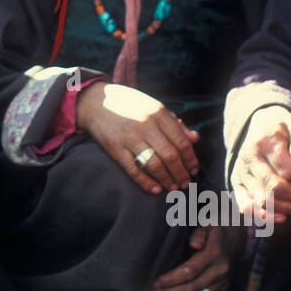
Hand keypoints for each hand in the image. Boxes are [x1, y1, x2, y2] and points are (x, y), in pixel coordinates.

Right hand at [76, 82, 199, 193]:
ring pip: (154, 164)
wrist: (96, 101)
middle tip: (186, 183)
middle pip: (170, 155)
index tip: (194, 169)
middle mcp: (145, 125)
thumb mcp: (153, 106)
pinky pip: (134, 170)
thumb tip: (195, 139)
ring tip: (173, 187)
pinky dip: (146, 182)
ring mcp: (129, 137)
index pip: (181, 141)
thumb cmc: (129, 104)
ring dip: (167, 179)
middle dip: (181, 173)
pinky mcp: (115, 148)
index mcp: (158, 113)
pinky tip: (155, 189)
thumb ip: (175, 123)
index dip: (191, 159)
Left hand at [146, 226, 231, 290]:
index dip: (172, 279)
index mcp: (215, 253)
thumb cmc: (211, 231)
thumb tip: (193, 243)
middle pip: (192, 288)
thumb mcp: (206, 224)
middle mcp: (220, 271)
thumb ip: (198, 233)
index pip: (190, 271)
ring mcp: (223, 283)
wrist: (232, 241)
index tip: (155, 282)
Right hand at [231, 105, 290, 224]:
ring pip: (264, 201)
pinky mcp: (237, 183)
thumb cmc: (281, 129)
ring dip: (290, 208)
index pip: (288, 170)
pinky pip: (247, 206)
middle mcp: (248, 158)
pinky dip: (265, 217)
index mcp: (263, 141)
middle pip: (276, 188)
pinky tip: (283, 218)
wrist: (258, 125)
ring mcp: (241, 172)